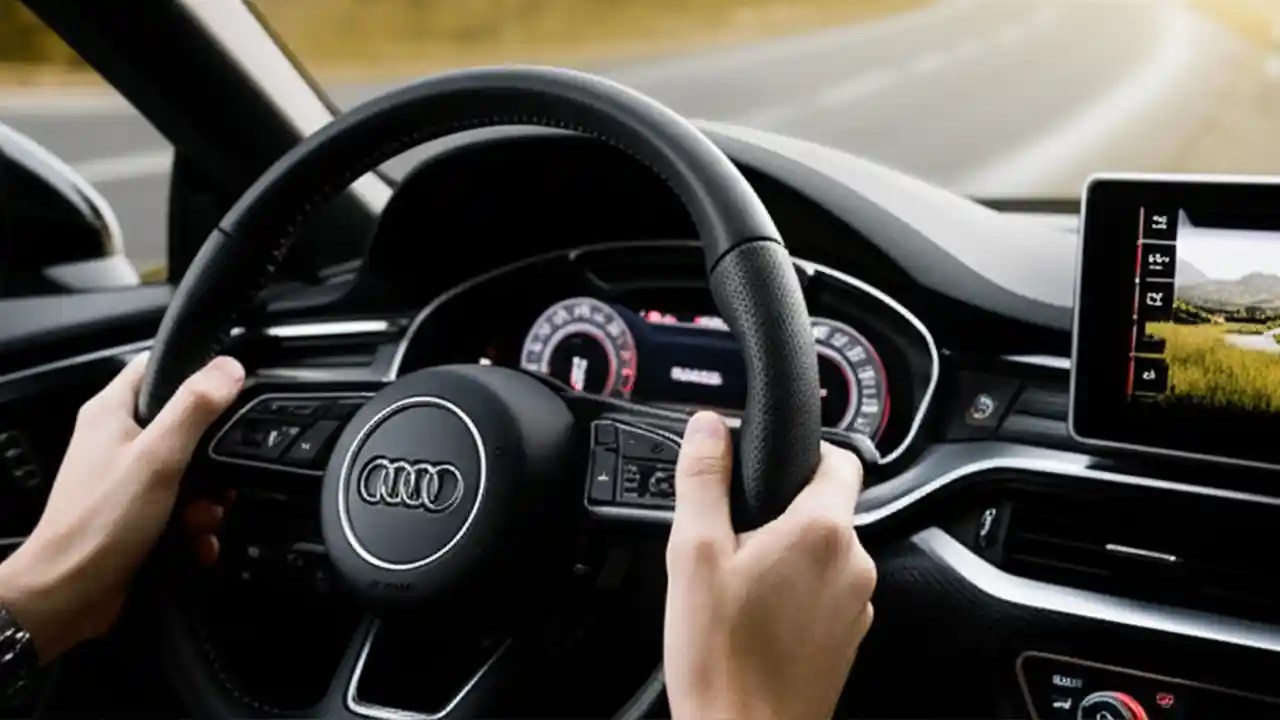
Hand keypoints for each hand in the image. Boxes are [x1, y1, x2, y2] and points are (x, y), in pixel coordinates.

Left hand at [0, 353, 243, 662]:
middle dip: (213, 457)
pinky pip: (181, 507)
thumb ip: (195, 408)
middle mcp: (116, 440)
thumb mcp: (159, 457)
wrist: (69, 595)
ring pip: (190, 472)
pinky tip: (198, 543)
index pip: (157, 368)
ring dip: (208, 499)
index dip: (195, 373)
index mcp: (111, 412)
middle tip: (219, 477)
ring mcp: (125, 479)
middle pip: (184, 425)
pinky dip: (195, 527)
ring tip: (202, 520)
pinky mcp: (136, 514)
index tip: (230, 392)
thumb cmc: (101, 522)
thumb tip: (230, 367)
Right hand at [663, 412, 875, 719]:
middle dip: (783, 513)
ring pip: (825, 553)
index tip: (770, 464)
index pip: (841, 458)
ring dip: (789, 555)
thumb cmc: (721, 657)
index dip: (807, 451)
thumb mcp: (694, 554)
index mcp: (821, 532)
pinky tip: (756, 616)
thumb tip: (708, 427)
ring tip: (740, 584)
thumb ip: (703, 479)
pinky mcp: (849, 638)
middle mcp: (853, 564)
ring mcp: (857, 605)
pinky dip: (797, 593)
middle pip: (828, 508)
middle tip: (733, 539)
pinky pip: (826, 593)